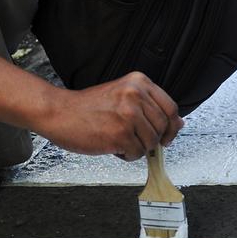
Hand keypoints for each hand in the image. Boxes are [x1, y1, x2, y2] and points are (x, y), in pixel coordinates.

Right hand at [35, 72, 183, 160]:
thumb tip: (179, 123)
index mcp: (139, 82)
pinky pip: (137, 153)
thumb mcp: (122, 96)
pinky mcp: (120, 134)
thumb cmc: (88, 107)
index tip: (167, 135)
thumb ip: (150, 107)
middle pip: (163, 126)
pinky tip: (113, 146)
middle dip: (153, 139)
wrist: (58, 112)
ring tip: (120, 140)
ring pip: (151, 142)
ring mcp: (128, 114)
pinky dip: (128, 155)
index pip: (171, 107)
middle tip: (137, 140)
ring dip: (138, 147)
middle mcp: (135, 95)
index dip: (172, 125)